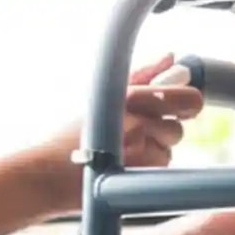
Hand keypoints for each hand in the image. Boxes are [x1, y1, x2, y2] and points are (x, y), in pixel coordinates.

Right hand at [41, 55, 204, 210]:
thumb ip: (140, 75)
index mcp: (129, 97)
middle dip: (164, 132)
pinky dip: (145, 171)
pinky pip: (156, 172)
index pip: (183, 97)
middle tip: (138, 135)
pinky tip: (121, 167)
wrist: (47, 174)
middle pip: (176, 129)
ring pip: (167, 152)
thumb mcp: (102, 97)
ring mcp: (139, 152)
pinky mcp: (137, 177)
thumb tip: (170, 56)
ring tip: (122, 153)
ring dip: (152, 153)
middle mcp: (136, 122)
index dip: (187, 104)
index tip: (181, 109)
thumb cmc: (72, 135)